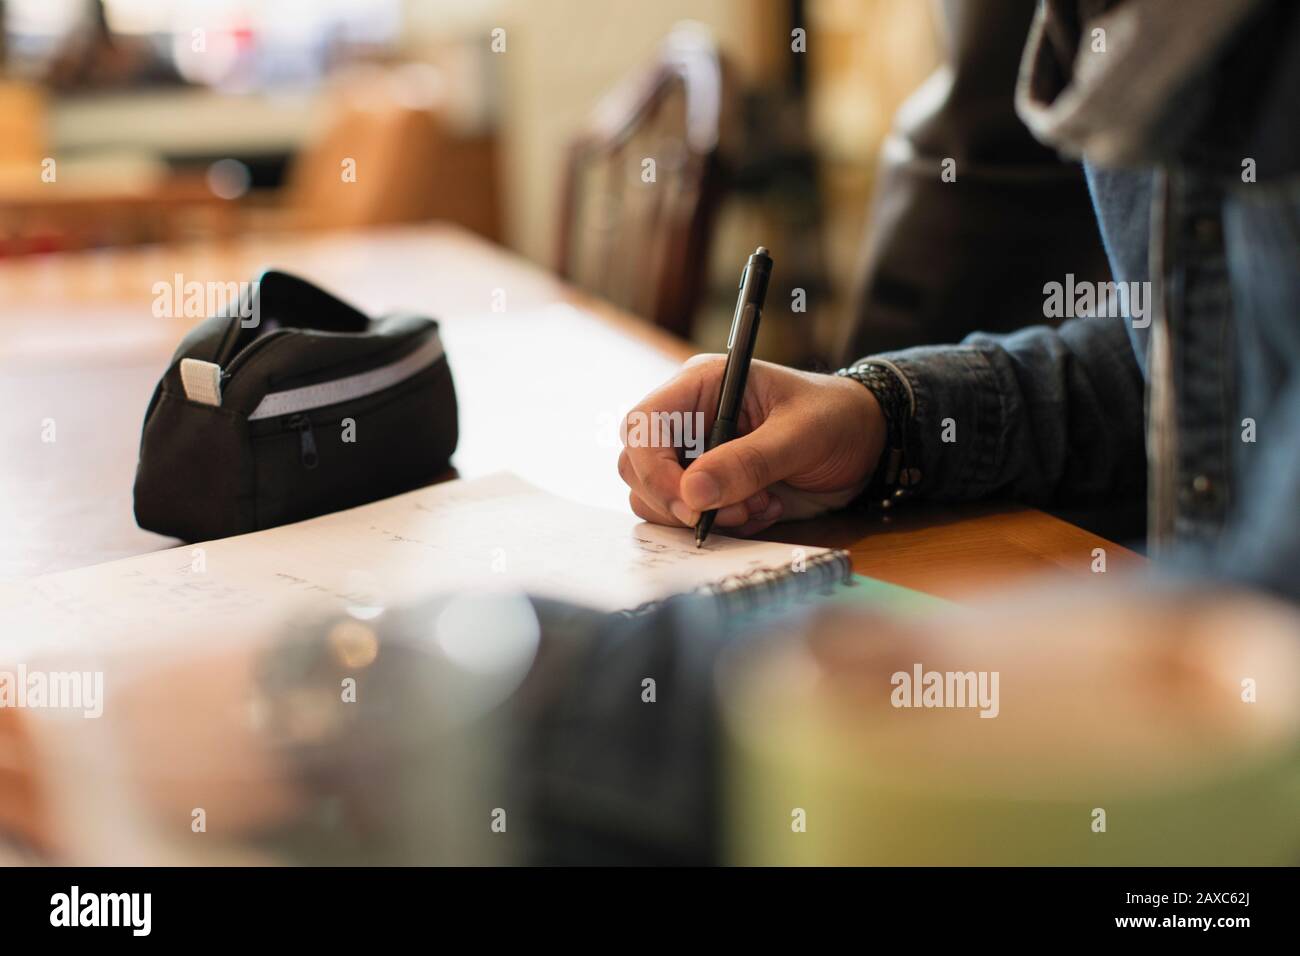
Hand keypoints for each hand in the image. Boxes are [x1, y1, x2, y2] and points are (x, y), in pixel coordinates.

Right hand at [618, 354, 885, 535]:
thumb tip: (692, 493)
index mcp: (701, 386)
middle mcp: (689, 421)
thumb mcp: (801, 435)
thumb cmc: (837, 419)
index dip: (653, 469)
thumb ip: (749, 462)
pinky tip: (765, 509)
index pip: (642, 426)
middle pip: (638, 468)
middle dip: (679, 501)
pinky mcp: (711, 489)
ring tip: (758, 506)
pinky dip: (723, 525)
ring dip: (705, 516)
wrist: (868, 444)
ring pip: (657, 500)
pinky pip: (689, 519)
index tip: (691, 503)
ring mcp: (696, 458)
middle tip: (737, 510)